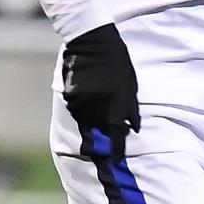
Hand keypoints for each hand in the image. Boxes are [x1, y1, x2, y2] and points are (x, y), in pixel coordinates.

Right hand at [61, 23, 139, 149]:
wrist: (92, 42)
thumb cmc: (117, 63)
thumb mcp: (131, 85)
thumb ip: (131, 109)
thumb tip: (134, 129)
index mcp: (116, 104)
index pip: (117, 135)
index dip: (116, 150)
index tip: (116, 161)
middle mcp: (99, 106)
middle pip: (100, 130)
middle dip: (103, 131)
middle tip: (106, 116)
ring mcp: (83, 101)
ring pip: (86, 120)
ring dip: (92, 117)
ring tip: (97, 96)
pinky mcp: (70, 95)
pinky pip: (76, 109)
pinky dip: (81, 106)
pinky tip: (87, 90)